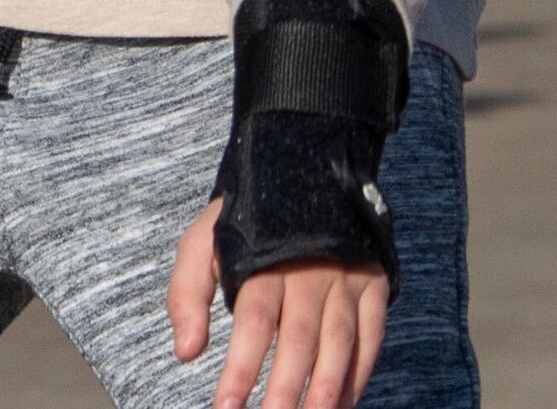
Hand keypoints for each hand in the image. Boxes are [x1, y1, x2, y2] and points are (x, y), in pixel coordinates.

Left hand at [168, 201, 389, 408]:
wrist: (299, 172)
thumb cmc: (243, 224)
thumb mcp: (203, 242)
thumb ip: (187, 293)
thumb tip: (184, 352)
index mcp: (264, 263)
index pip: (253, 323)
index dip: (241, 368)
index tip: (226, 406)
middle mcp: (308, 273)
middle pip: (298, 340)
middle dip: (285, 390)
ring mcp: (344, 280)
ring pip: (339, 343)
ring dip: (327, 390)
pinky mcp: (372, 285)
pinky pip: (371, 337)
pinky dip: (359, 373)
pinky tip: (342, 404)